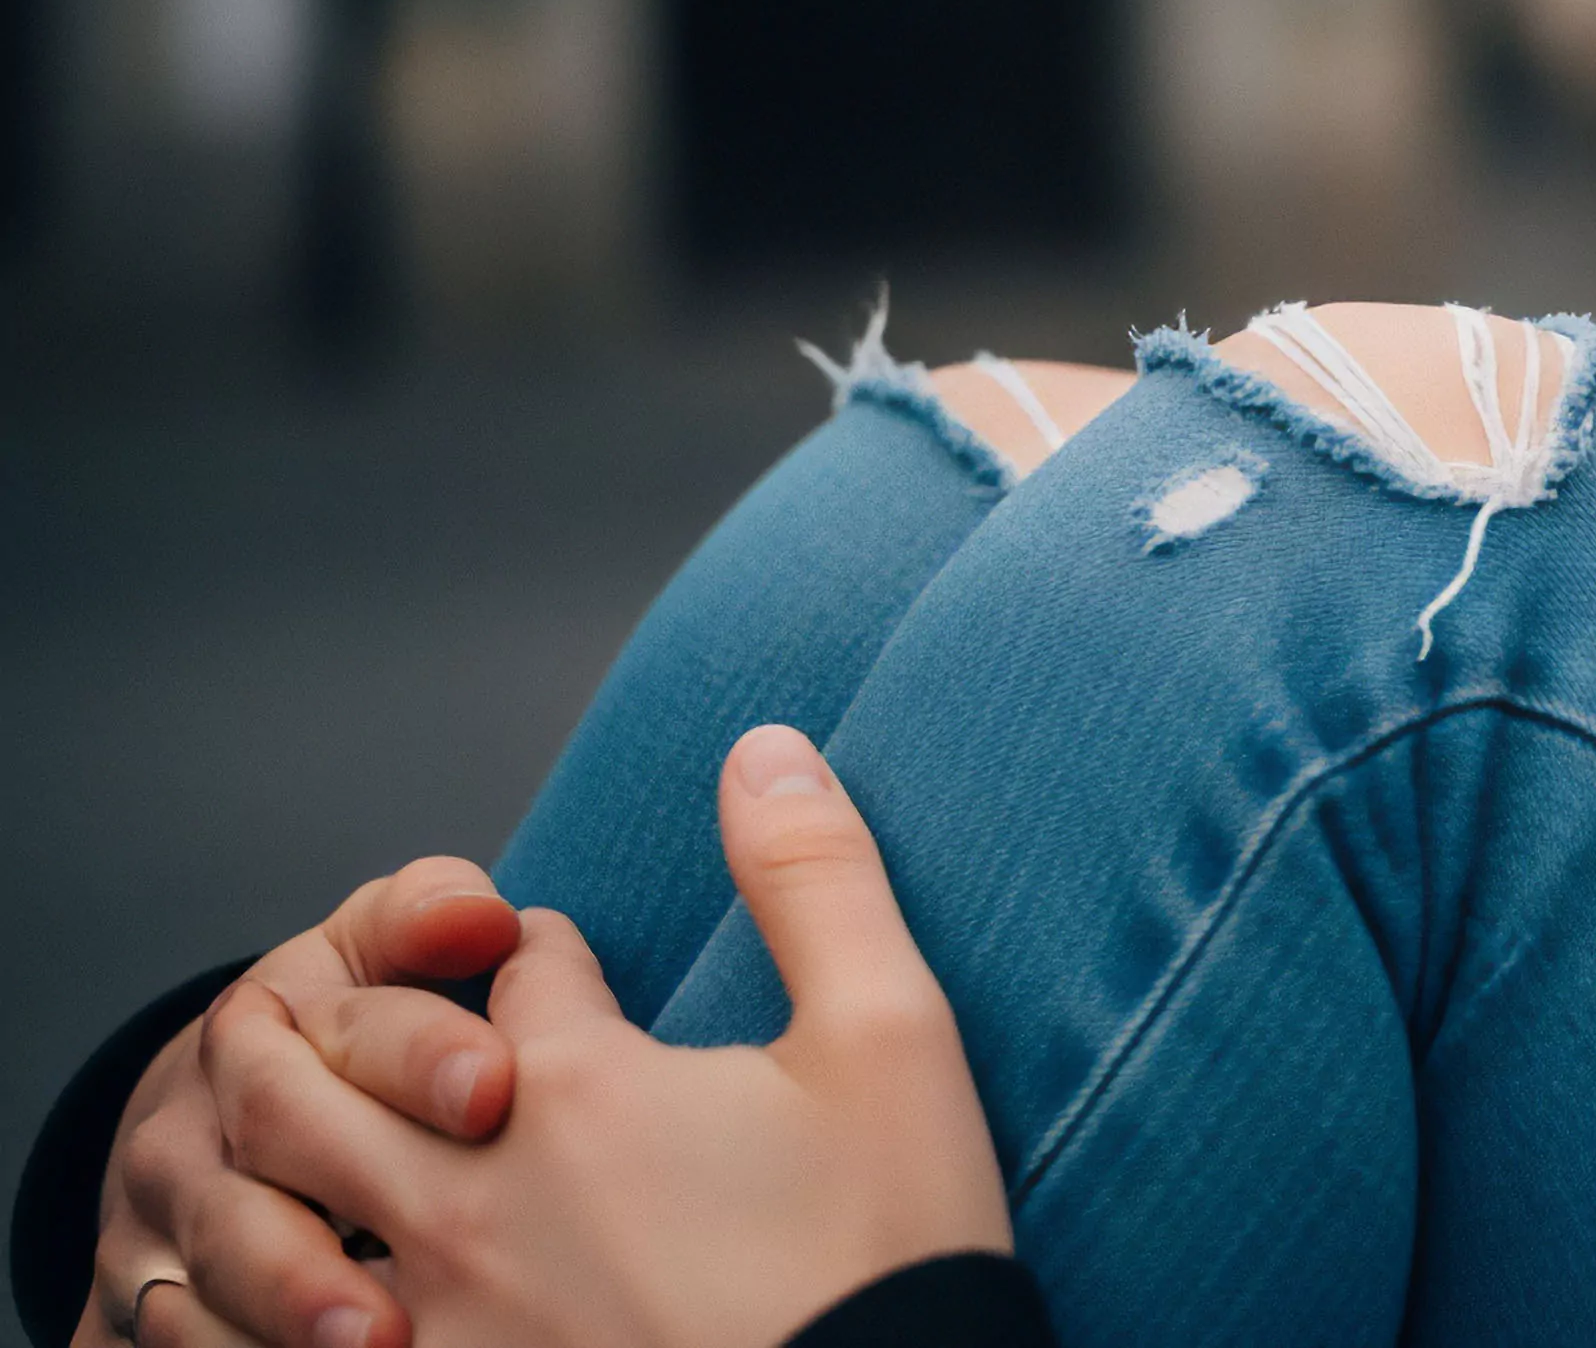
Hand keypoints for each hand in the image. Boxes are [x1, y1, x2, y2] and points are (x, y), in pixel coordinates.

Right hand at [82, 861, 523, 1347]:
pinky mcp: (149, 1305)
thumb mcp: (380, 955)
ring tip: (382, 1339)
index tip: (495, 1087)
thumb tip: (483, 915)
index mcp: (267, 1020)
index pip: (342, 1030)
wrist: (213, 1129)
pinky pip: (180, 1340)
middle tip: (449, 1237)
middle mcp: (198, 1122)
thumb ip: (434, 917)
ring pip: (215, 1266)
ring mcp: (164, 1222)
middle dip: (349, 1191)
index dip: (420, 1053)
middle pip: (263, 1149)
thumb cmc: (345, 1035)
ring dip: (294, 1300)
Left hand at [202, 727, 1012, 1347]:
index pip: (514, 970)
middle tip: (378, 1014)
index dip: (538, 947)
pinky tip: (306, 1297)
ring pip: (275, 1208)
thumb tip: (763, 747)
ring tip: (299, 1142)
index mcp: (581, 1089)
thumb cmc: (889, 1249)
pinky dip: (263, 1306)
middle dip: (341, 1021)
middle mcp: (476, 1198)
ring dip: (275, 1156)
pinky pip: (283, 1346)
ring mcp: (438, 1320)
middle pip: (327, 1071)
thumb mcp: (892, 1038)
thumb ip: (817, 880)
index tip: (559, 960)